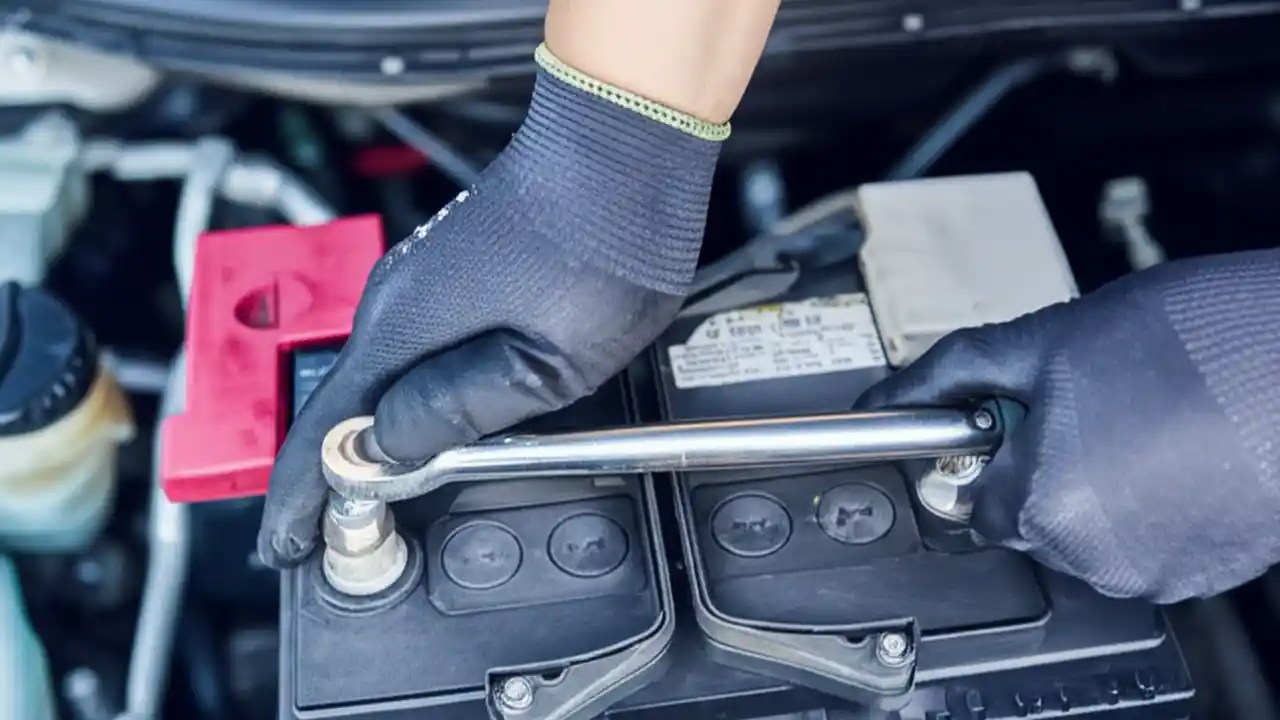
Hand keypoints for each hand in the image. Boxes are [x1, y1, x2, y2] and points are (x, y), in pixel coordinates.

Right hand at [256, 64, 721, 567]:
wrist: (624, 142)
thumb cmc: (603, 239)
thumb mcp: (545, 362)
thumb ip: (457, 410)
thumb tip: (387, 446)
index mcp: (405, 329)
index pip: (325, 432)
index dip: (301, 498)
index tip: (288, 543)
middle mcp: (395, 298)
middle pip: (347, 404)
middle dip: (344, 471)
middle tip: (344, 530)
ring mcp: (419, 278)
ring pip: (384, 374)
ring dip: (385, 431)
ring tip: (394, 483)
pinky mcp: (449, 269)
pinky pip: (413, 346)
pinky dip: (415, 390)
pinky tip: (443, 412)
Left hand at [857, 250, 1279, 602]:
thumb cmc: (1202, 338)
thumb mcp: (1049, 339)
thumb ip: (955, 375)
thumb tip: (888, 398)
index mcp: (1045, 504)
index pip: (973, 498)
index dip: (991, 447)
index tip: (1015, 415)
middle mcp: (1096, 556)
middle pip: (1028, 517)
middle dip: (1045, 461)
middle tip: (1089, 401)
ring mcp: (1158, 572)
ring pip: (1087, 530)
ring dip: (1098, 479)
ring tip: (1144, 417)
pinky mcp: (1207, 573)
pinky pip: (1146, 541)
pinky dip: (1150, 502)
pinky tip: (1179, 446)